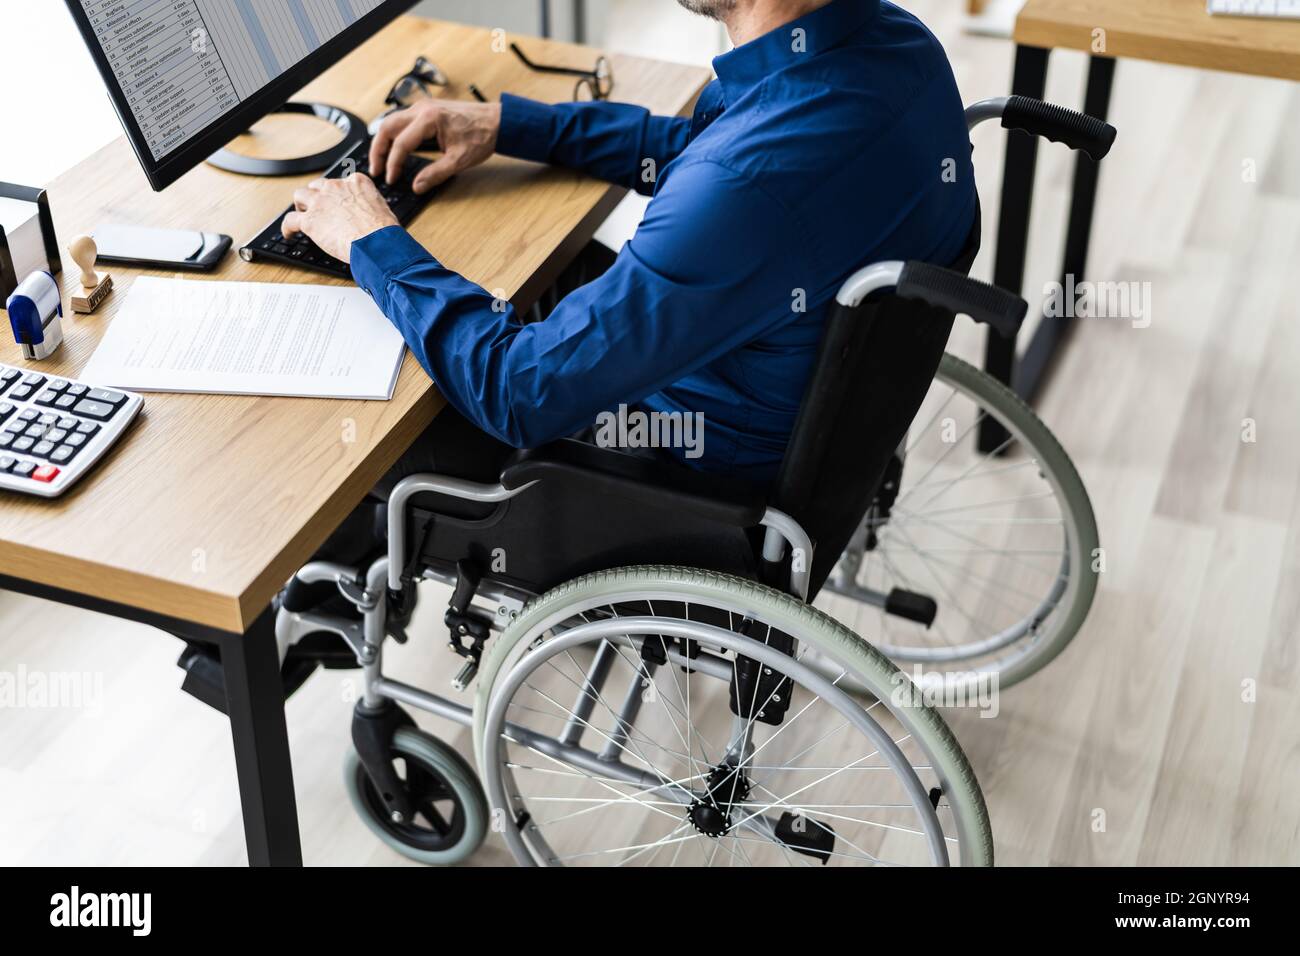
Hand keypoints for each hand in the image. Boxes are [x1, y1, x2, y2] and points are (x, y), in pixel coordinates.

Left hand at [281, 173, 398, 262]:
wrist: (376, 242)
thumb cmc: (384, 231)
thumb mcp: (382, 208)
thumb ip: (370, 205)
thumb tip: (368, 215)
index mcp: (356, 182)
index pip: (341, 182)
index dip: (337, 193)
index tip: (337, 201)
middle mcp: (335, 187)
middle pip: (318, 185)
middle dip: (316, 195)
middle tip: (318, 206)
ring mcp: (320, 202)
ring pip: (300, 195)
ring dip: (300, 204)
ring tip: (301, 214)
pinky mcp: (309, 220)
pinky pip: (290, 220)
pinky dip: (287, 227)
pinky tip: (288, 233)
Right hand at [370, 99, 501, 193]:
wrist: (498, 121)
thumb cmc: (482, 136)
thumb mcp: (458, 160)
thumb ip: (435, 174)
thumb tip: (417, 186)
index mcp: (429, 119)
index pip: (401, 143)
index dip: (393, 164)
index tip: (391, 178)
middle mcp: (422, 108)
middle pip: (387, 127)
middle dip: (378, 150)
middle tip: (376, 169)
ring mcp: (424, 107)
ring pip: (392, 121)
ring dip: (384, 141)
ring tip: (382, 161)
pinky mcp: (427, 109)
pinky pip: (403, 120)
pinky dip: (394, 134)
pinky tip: (395, 148)